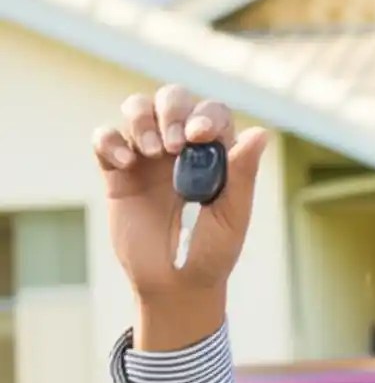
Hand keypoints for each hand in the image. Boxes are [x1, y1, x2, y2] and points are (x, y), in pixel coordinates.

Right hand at [92, 84, 268, 303]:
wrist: (174, 283)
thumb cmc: (213, 251)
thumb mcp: (232, 215)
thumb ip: (242, 175)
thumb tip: (262, 133)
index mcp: (216, 153)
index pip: (211, 113)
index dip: (205, 115)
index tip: (199, 137)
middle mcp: (183, 147)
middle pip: (172, 99)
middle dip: (172, 110)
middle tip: (175, 146)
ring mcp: (149, 156)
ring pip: (137, 109)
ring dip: (142, 119)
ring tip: (152, 152)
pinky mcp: (118, 171)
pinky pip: (106, 138)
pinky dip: (111, 141)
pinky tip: (125, 163)